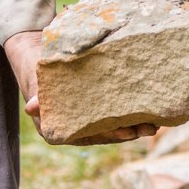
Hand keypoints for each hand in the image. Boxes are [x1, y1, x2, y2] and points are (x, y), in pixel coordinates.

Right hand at [5, 29, 159, 145]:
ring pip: (114, 126)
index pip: (90, 135)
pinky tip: (150, 110)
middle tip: (152, 127)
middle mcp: (73, 129)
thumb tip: (31, 108)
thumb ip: (39, 93)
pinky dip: (131, 113)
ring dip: (135, 125)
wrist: (35, 52)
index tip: (129, 132)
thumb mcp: (37, 78)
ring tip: (157, 122)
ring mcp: (85, 120)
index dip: (111, 134)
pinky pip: (114, 114)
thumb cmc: (36, 66)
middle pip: (106, 133)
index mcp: (57, 129)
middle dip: (130, 131)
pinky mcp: (95, 108)